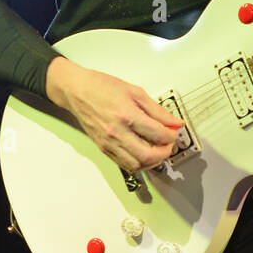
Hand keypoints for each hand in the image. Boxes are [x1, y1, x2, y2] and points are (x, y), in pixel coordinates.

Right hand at [45, 57, 183, 171]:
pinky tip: (143, 153)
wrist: (77, 91)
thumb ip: (157, 110)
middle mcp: (117, 133)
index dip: (171, 135)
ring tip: (158, 149)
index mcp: (127, 115)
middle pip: (149, 155)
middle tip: (169, 143)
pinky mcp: (103, 149)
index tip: (174, 130)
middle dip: (165, 152)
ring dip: (152, 161)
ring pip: (137, 165)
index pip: (158, 134)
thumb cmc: (102, 87)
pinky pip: (124, 164)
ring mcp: (109, 143)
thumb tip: (174, 122)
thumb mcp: (135, 92)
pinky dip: (138, 163)